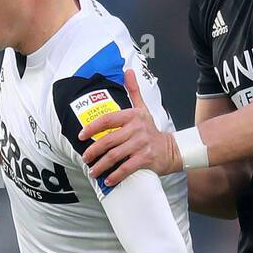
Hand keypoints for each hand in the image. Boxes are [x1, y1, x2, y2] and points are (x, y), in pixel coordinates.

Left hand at [79, 68, 181, 186]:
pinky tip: (108, 180)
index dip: (92, 128)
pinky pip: (126, 168)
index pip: (107, 119)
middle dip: (93, 151)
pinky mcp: (145, 159)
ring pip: (114, 156)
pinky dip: (115, 176)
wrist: (171, 149)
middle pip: (108, 141)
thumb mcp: (143, 109)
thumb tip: (127, 71)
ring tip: (93, 171)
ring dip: (101, 166)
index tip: (81, 136)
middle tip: (85, 158)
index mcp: (132, 116)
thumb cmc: (151, 130)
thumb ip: (133, 91)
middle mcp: (136, 129)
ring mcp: (141, 144)